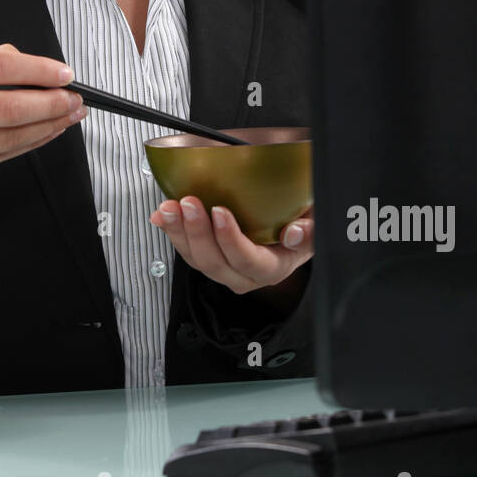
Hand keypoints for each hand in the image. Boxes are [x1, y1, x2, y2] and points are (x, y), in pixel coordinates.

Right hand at [0, 43, 87, 210]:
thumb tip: (23, 60)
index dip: (38, 70)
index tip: (64, 73)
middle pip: (8, 107)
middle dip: (51, 103)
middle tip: (75, 98)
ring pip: (9, 137)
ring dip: (47, 126)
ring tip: (69, 115)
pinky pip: (1, 156)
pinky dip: (30, 144)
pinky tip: (47, 132)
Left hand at [149, 198, 313, 295]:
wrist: (290, 233)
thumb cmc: (301, 226)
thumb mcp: (315, 226)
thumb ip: (309, 231)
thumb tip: (295, 232)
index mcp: (271, 268)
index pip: (248, 260)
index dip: (230, 239)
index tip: (220, 211)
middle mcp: (244, 274)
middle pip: (214, 263)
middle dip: (197, 233)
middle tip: (189, 203)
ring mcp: (224, 267)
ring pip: (195, 258)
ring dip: (178, 232)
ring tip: (170, 207)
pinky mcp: (208, 257)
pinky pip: (186, 249)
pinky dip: (171, 231)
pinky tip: (162, 215)